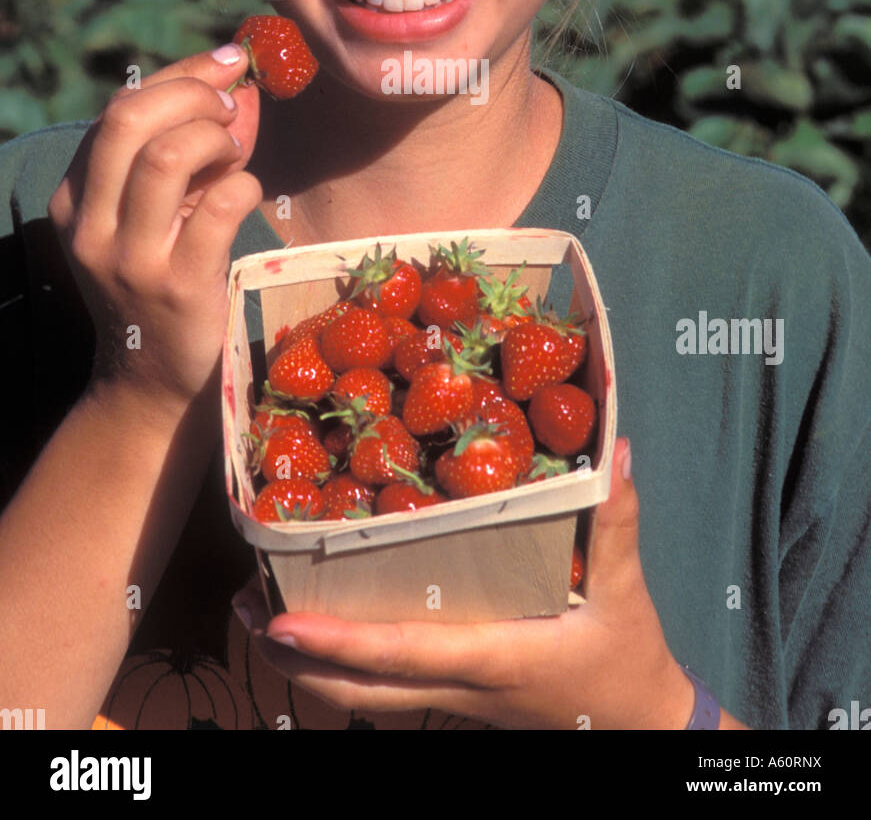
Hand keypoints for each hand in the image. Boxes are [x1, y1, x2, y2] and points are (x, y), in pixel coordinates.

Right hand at [48, 44, 262, 408]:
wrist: (152, 382)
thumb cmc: (161, 281)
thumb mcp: (149, 216)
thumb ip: (181, 151)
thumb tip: (237, 84)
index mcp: (76, 198)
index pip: (119, 108)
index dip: (181, 74)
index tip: (228, 64)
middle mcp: (91, 225)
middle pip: (127, 120)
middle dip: (192, 95)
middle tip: (231, 110)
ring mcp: (131, 258)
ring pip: (166, 158)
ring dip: (216, 139)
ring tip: (236, 156)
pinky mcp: (179, 286)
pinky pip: (218, 208)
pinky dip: (243, 185)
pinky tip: (247, 195)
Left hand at [233, 438, 694, 729]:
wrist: (643, 728)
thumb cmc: (627, 658)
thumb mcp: (625, 590)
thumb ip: (615, 520)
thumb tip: (616, 449)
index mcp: (492, 656)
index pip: (400, 654)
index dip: (336, 644)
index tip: (279, 623)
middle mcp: (460, 684)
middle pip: (357, 690)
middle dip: (294, 660)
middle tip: (243, 610)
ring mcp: (455, 698)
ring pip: (362, 697)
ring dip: (307, 667)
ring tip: (261, 617)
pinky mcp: (457, 695)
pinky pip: (385, 688)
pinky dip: (343, 666)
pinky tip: (325, 631)